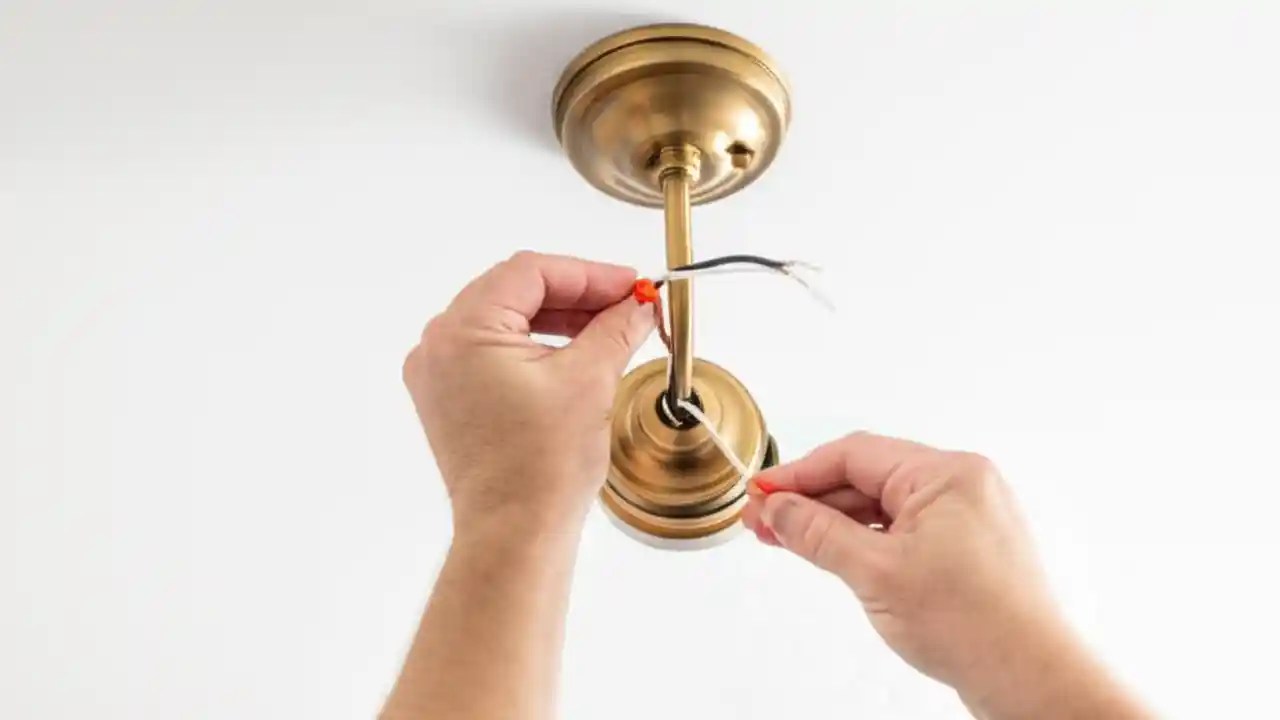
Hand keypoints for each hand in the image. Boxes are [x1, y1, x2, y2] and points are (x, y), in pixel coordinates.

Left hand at [402, 251, 653, 536]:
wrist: (514, 534)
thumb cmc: (539, 470)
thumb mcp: (590, 380)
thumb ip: (616, 328)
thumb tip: (639, 305)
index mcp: (462, 330)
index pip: (530, 273)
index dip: (588, 274)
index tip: (629, 285)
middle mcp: (439, 346)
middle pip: (514, 293)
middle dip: (576, 296)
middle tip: (626, 304)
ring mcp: (439, 375)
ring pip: (505, 322)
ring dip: (558, 320)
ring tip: (609, 330)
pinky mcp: (450, 401)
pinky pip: (494, 353)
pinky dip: (535, 348)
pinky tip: (576, 356)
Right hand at [742, 433, 1147, 718]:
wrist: (1031, 680)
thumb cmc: (977, 627)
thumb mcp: (875, 574)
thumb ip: (817, 533)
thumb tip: (777, 509)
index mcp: (947, 474)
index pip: (854, 455)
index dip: (798, 474)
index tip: (760, 493)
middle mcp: (962, 485)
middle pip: (866, 477)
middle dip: (811, 500)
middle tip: (765, 522)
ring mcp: (967, 517)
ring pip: (883, 506)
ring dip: (835, 522)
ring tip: (790, 540)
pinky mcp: (967, 549)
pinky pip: (903, 530)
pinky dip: (865, 540)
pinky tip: (835, 553)